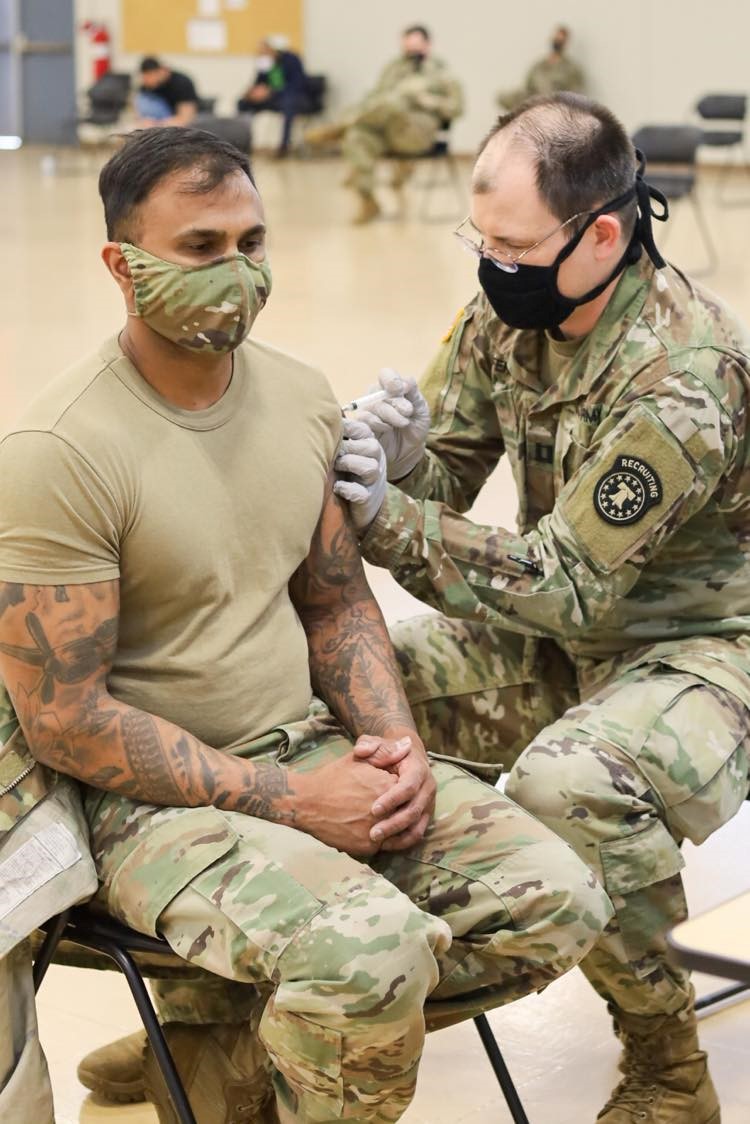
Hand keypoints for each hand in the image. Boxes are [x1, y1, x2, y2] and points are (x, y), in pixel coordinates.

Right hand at [291, 752, 397, 855]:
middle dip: (394, 808)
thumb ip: (386, 752)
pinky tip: (365, 828)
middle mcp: (386, 810)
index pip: (406, 791)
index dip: (395, 789)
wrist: (306, 802)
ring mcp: (377, 830)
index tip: (381, 788)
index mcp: (387, 787)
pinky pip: (382, 845)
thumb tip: (408, 744)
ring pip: (395, 831)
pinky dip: (378, 838)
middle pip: (402, 811)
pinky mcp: (367, 846)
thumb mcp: (358, 759)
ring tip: (372, 817)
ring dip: (390, 825)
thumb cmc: (332, 778)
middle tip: (373, 804)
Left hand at [333, 418, 386, 532]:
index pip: (363, 429)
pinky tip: (337, 487)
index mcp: (369, 444)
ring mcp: (373, 480)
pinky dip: (348, 489)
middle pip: (371, 446)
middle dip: (347, 449)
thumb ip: (337, 436)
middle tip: (332, 454)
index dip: (346, 429)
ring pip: (370, 467)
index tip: (328, 434)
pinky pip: (361, 493)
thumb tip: (315, 414)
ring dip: (349, 465)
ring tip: (335, 468)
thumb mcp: (342, 451)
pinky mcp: (368, 499)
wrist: (354, 506)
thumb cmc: (344, 472)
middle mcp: (375, 460)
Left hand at [354, 732, 435, 851]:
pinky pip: (417, 833)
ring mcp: (428, 804)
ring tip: (376, 843)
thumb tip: (362, 751)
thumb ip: (368, 745)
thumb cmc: (387, 751)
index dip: (392, 799)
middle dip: (393, 824)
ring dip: (398, 837)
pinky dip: (402, 842)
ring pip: (418, 826)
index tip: (373, 809)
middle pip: (414, 810)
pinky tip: (384, 846)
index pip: (408, 787)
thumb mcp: (378, 743)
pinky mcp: (425, 815)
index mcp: (418, 769)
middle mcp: (427, 788)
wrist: (405, 757)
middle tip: (372, 833)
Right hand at [355, 369, 430, 480]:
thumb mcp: (421, 409)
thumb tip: (406, 381)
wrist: (409, 451)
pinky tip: (388, 429)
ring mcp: (368, 410)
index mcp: (391, 388)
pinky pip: (365, 419)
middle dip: (396, 402)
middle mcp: (377, 397)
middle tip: (408, 412)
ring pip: (373, 405)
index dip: (392, 380)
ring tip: (404, 423)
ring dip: (390, 414)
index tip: (402, 390)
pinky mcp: (361, 425)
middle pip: (378, 390)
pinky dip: (379, 423)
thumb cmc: (415, 427)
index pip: (386, 375)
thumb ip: (414, 393)